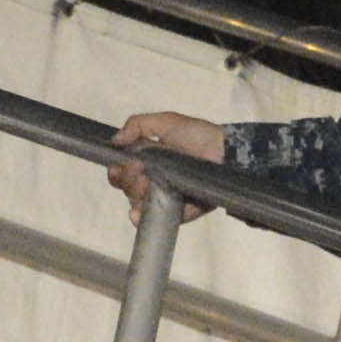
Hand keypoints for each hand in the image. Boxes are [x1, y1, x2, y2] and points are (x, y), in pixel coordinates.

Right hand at [104, 109, 227, 215]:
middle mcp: (154, 181)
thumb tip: (113, 141)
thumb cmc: (198, 136)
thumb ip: (137, 125)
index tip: (117, 166)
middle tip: (139, 169)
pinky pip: (159, 219)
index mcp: (148, 162)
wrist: (227, 153)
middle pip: (128, 189)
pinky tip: (139, 213)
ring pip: (138, 204)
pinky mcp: (180, 212)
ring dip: (136, 194)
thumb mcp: (167, 122)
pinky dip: (145, 218)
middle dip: (127, 180)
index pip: (123, 173)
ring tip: (148, 183)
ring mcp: (167, 198)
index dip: (116, 171)